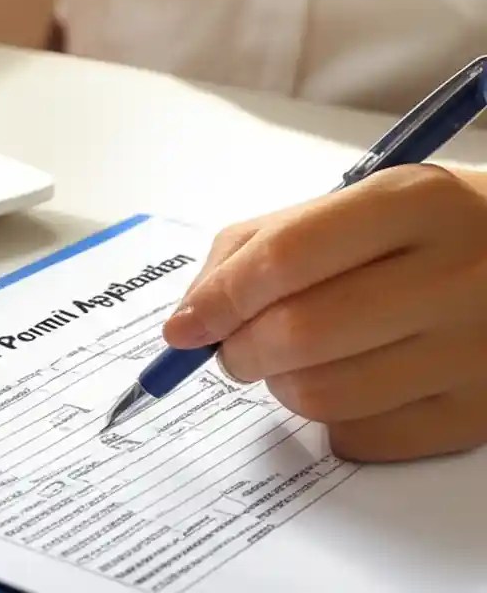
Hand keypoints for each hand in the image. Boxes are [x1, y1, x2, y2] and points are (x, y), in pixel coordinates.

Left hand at [162, 164, 486, 462]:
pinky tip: (351, 384)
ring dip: (280, 386)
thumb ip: (258, 247)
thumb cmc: (420, 234)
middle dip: (239, 350)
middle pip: (299, 334)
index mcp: (416, 203)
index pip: (287, 258)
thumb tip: (191, 316)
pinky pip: (364, 439)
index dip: (220, 299)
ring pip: (324, 395)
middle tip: (233, 349)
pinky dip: (331, 421)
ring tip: (294, 361)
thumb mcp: (352, 205)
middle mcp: (456, 276)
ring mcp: (476, 351)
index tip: (185, 326)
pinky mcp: (481, 415)